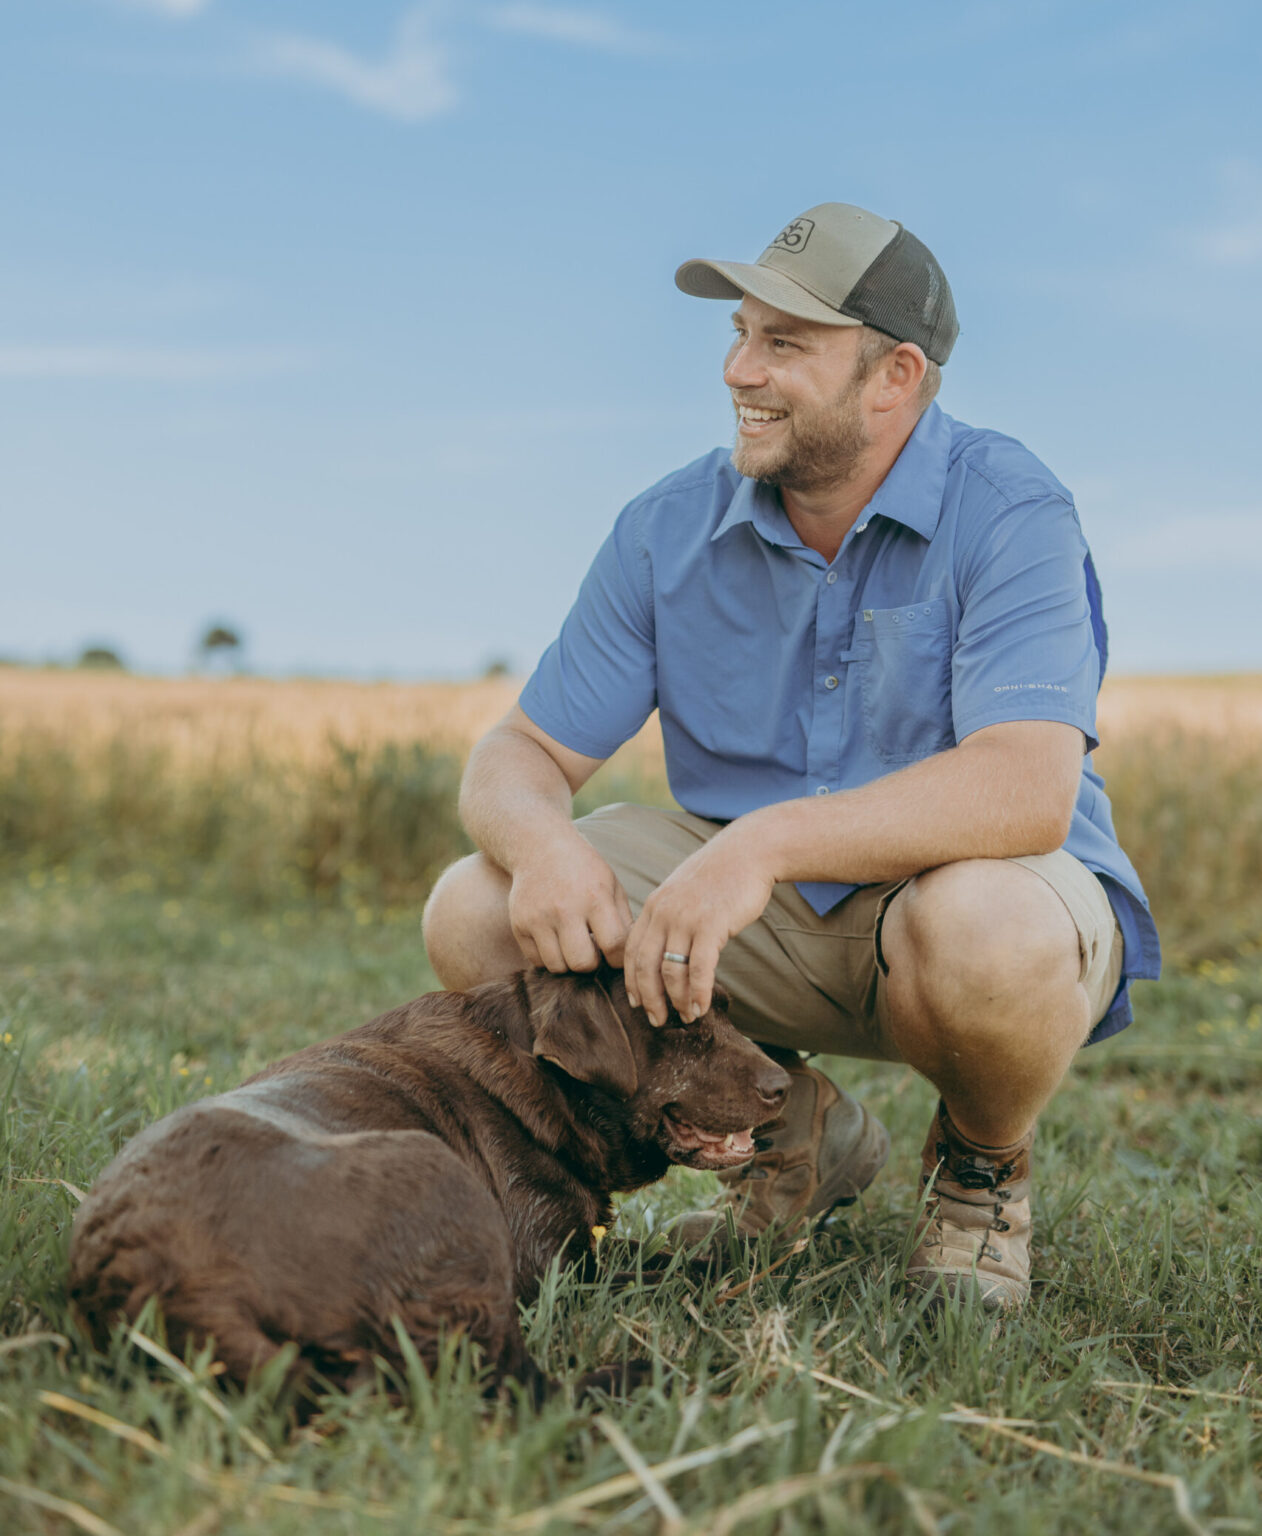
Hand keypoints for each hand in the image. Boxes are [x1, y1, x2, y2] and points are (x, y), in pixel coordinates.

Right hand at [507, 834, 632, 972]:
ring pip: (558, 967)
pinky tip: (555, 941)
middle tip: (592, 951)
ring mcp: (538, 918)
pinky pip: (537, 961)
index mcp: (595, 897)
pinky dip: (549, 958)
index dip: (618, 959)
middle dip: (592, 964)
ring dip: (569, 962)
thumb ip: (624, 921)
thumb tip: (631, 957)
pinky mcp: (519, 924)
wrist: (540, 848)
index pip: (614, 945)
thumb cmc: (584, 871)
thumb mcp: (612, 886)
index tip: (615, 956)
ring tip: (573, 945)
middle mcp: (565, 909)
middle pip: (582, 963)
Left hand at [623, 826, 774, 1025]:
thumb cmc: (718, 876)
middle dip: (649, 999)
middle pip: (645, 966)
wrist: (748, 852)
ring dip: (677, 1000)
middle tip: (657, 1021)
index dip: (632, 981)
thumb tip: (663, 950)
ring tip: (686, 1016)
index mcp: (653, 906)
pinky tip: (701, 1007)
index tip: (636, 1003)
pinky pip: (699, 969)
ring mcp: (686, 919)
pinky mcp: (711, 925)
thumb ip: (668, 917)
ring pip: (671, 971)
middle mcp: (663, 913)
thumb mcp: (681, 892)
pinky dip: (698, 993)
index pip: (632, 951)